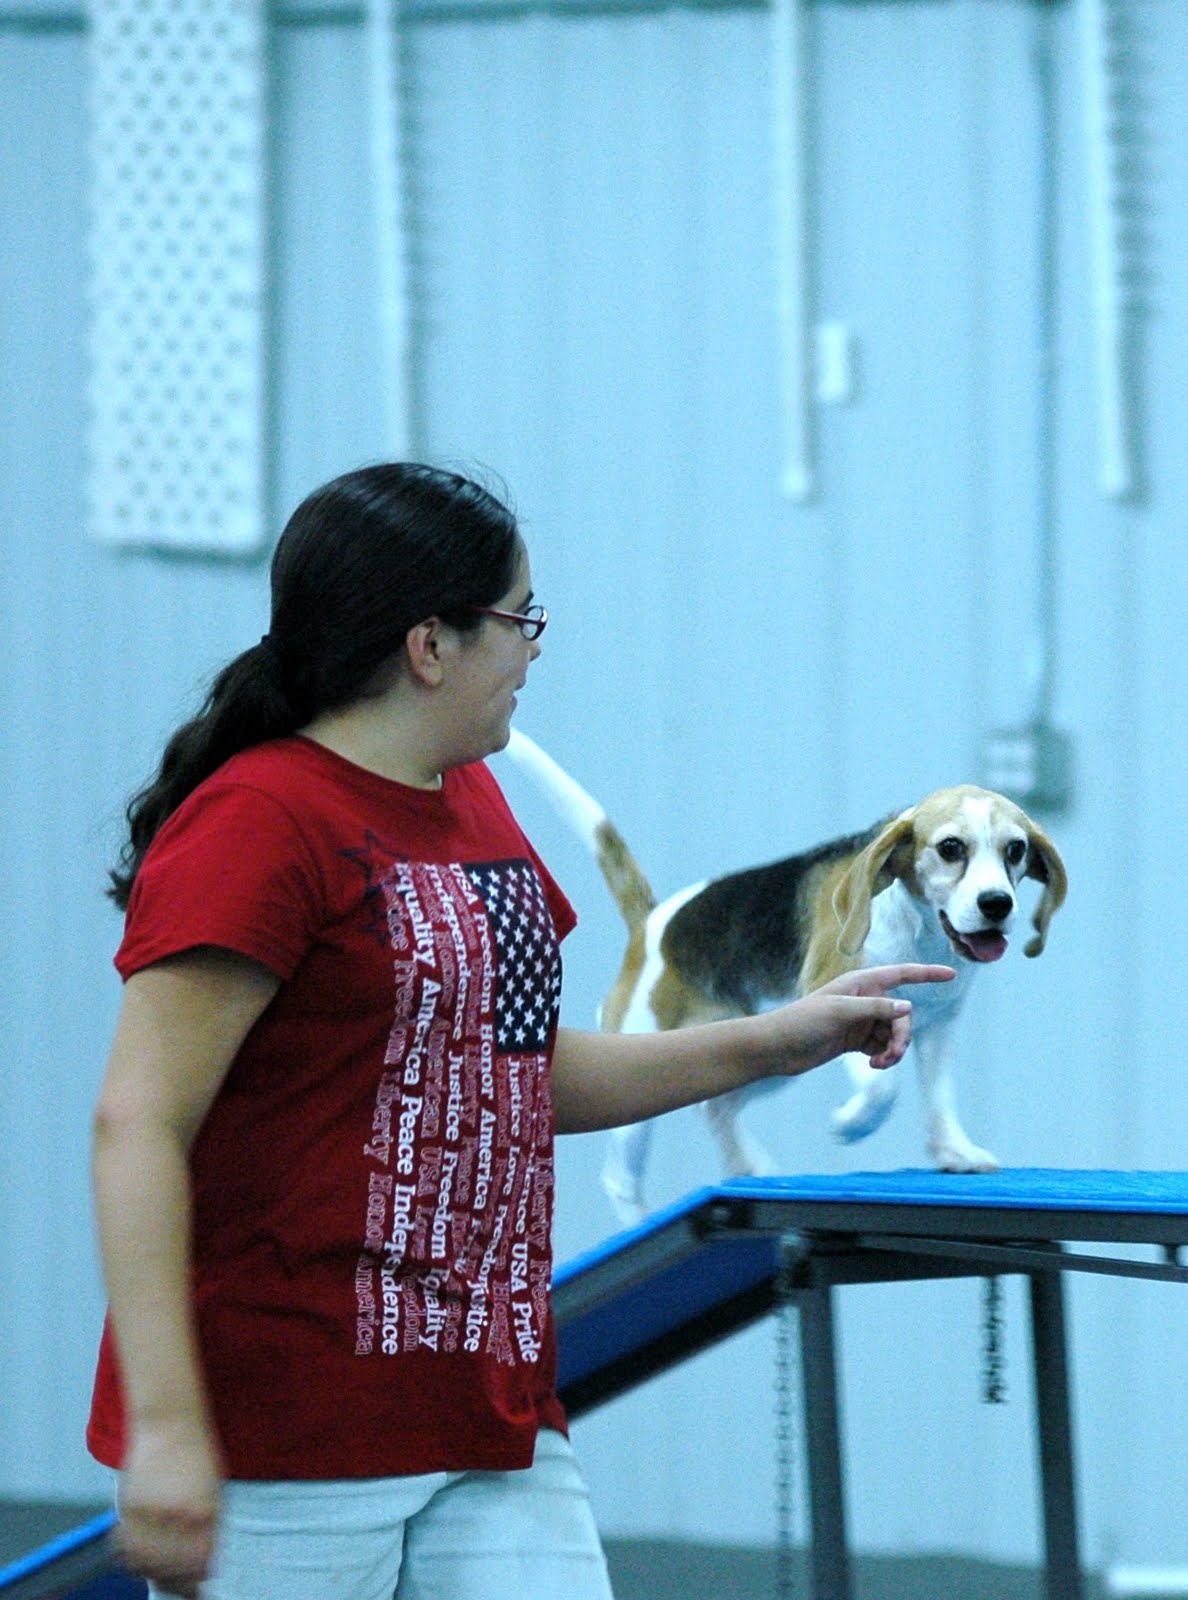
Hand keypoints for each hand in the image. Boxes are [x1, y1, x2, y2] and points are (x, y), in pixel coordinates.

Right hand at [116, 1420, 221, 1598]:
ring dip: (154, 1572)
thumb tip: (206, 1566)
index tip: (200, 1584)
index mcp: (204, 1509)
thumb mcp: (214, 1490)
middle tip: (182, 1585)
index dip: (197, 1576)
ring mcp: (151, 1510)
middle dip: (177, 1581)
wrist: (170, 1423)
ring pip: (146, 1562)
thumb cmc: (197, 1455)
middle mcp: (177, 1513)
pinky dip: (133, 1558)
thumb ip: (210, 1527)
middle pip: (172, 1566)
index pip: (199, 1560)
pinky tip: (142, 1558)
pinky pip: (127, 1546)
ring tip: (162, 1572)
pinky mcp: (129, 1505)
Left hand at [755, 963, 955, 1076]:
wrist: (778, 1048)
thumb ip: (876, 1008)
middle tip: (891, 1055)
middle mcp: (864, 999)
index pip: (901, 974)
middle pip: (902, 1015)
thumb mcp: (840, 1012)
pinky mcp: (856, 1040)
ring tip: (879, 1064)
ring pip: (894, 1033)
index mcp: (861, 982)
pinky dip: (884, 1056)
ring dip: (894, 1050)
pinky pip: (883, 1047)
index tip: (951, 974)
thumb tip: (908, 1007)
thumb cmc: (803, 1022)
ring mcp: (861, 1021)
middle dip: (903, 1036)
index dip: (927, 973)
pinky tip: (874, 1065)